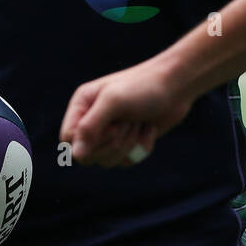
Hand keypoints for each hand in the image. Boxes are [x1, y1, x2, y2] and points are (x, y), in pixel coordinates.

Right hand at [59, 59, 191, 165]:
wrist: (178, 85)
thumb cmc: (145, 87)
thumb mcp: (114, 101)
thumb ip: (90, 126)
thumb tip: (76, 155)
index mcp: (83, 105)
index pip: (68, 140)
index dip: (87, 142)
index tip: (110, 128)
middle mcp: (94, 120)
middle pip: (88, 155)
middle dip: (114, 142)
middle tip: (129, 122)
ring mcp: (112, 132)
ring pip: (108, 160)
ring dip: (129, 143)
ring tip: (140, 122)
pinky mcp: (130, 141)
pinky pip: (127, 160)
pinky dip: (141, 147)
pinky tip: (150, 128)